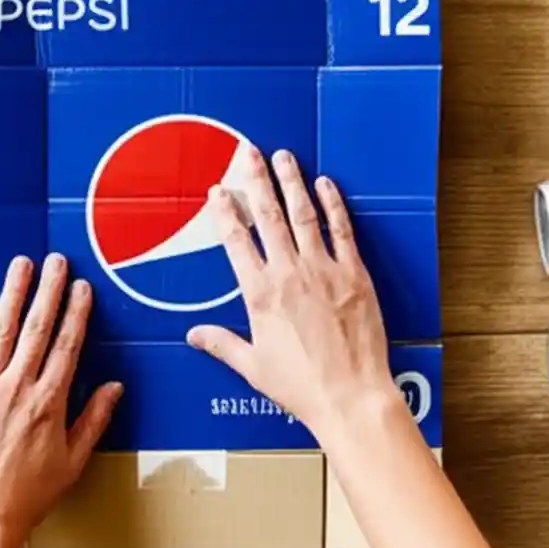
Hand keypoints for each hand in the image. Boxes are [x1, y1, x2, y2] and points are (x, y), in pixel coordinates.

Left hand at [0, 254, 122, 547]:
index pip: (68, 345)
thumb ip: (94, 419)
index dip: (77, 312)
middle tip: (57, 262)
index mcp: (49, 402)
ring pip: (1, 330)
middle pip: (37, 328)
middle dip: (49, 290)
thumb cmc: (25, 496)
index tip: (83, 289)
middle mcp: (17, 389)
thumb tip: (114, 389)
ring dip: (13, 293)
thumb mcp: (73, 461)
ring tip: (21, 266)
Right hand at [187, 148, 403, 444]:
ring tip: (283, 157)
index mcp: (260, 294)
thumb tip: (194, 335)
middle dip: (256, 180)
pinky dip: (333, 205)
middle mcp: (289, 274)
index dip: (226, 212)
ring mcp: (324, 271)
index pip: (236, 242)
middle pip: (267, 216)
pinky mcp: (354, 275)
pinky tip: (326, 184)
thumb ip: (222, 344)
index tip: (219, 191)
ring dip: (292, 182)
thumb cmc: (302, 386)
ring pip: (303, 215)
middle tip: (248, 152)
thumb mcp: (253, 366)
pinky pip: (341, 231)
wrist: (349, 395)